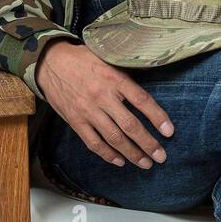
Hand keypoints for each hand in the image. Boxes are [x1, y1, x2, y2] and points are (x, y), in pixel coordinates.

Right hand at [35, 40, 173, 168]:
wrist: (51, 62)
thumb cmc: (83, 59)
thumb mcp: (107, 59)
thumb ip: (125, 77)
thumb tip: (146, 95)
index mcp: (114, 78)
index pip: (142, 100)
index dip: (158, 117)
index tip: (169, 132)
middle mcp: (102, 96)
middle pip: (130, 125)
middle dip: (148, 144)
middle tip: (161, 156)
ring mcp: (88, 110)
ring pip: (114, 138)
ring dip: (132, 154)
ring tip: (145, 163)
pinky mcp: (75, 121)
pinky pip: (94, 142)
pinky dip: (108, 154)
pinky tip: (120, 161)